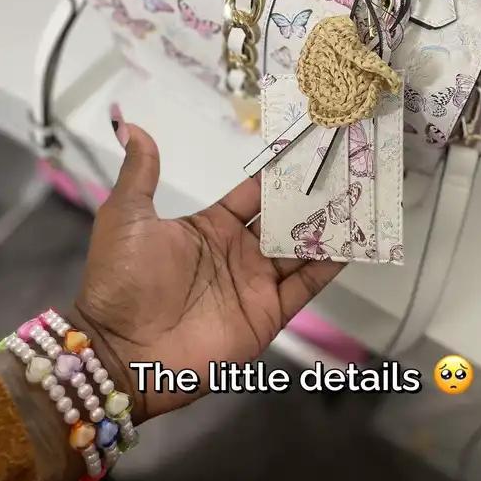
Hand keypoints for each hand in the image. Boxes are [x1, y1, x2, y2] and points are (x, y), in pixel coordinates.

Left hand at [72, 105, 342, 422]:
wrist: (121, 351)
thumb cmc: (122, 279)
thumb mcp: (127, 216)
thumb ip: (142, 174)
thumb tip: (134, 129)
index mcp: (210, 228)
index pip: (255, 195)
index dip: (280, 175)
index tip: (308, 151)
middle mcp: (239, 253)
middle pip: (285, 220)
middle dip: (313, 198)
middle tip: (347, 171)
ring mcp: (256, 284)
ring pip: (302, 249)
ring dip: (329, 227)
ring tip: (360, 199)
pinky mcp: (268, 314)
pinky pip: (306, 286)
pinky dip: (330, 266)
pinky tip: (353, 242)